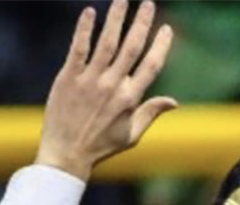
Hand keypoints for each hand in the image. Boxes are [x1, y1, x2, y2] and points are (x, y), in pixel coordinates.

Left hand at [35, 0, 175, 181]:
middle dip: (141, 23)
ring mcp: (89, 81)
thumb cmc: (100, 146)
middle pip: (131, 47)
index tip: (166, 28)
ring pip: (106, 42)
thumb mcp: (131, 135)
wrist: (65, 156)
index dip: (161, 45)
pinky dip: (84, 29)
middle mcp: (112, 87)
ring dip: (116, 18)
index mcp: (130, 99)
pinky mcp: (68, 79)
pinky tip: (90, 12)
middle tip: (148, 3)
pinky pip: (78, 49)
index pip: (151, 65)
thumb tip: (174, 101)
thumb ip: (151, 113)